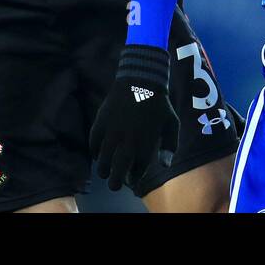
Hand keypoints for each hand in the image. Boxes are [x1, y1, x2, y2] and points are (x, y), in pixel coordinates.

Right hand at [89, 45, 179, 190]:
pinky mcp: (101, 121)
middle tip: (113, 185)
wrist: (141, 79)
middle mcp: (127, 141)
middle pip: (116, 170)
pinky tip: (98, 153)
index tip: (132, 180)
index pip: (136, 171)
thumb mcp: (171, 124)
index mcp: (145, 144)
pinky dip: (94, 151)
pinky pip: (93, 142)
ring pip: (102, 159)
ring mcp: (112, 131)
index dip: (133, 179)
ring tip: (104, 171)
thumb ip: (169, 146)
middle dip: (114, 182)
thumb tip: (164, 166)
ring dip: (103, 169)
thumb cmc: (159, 104)